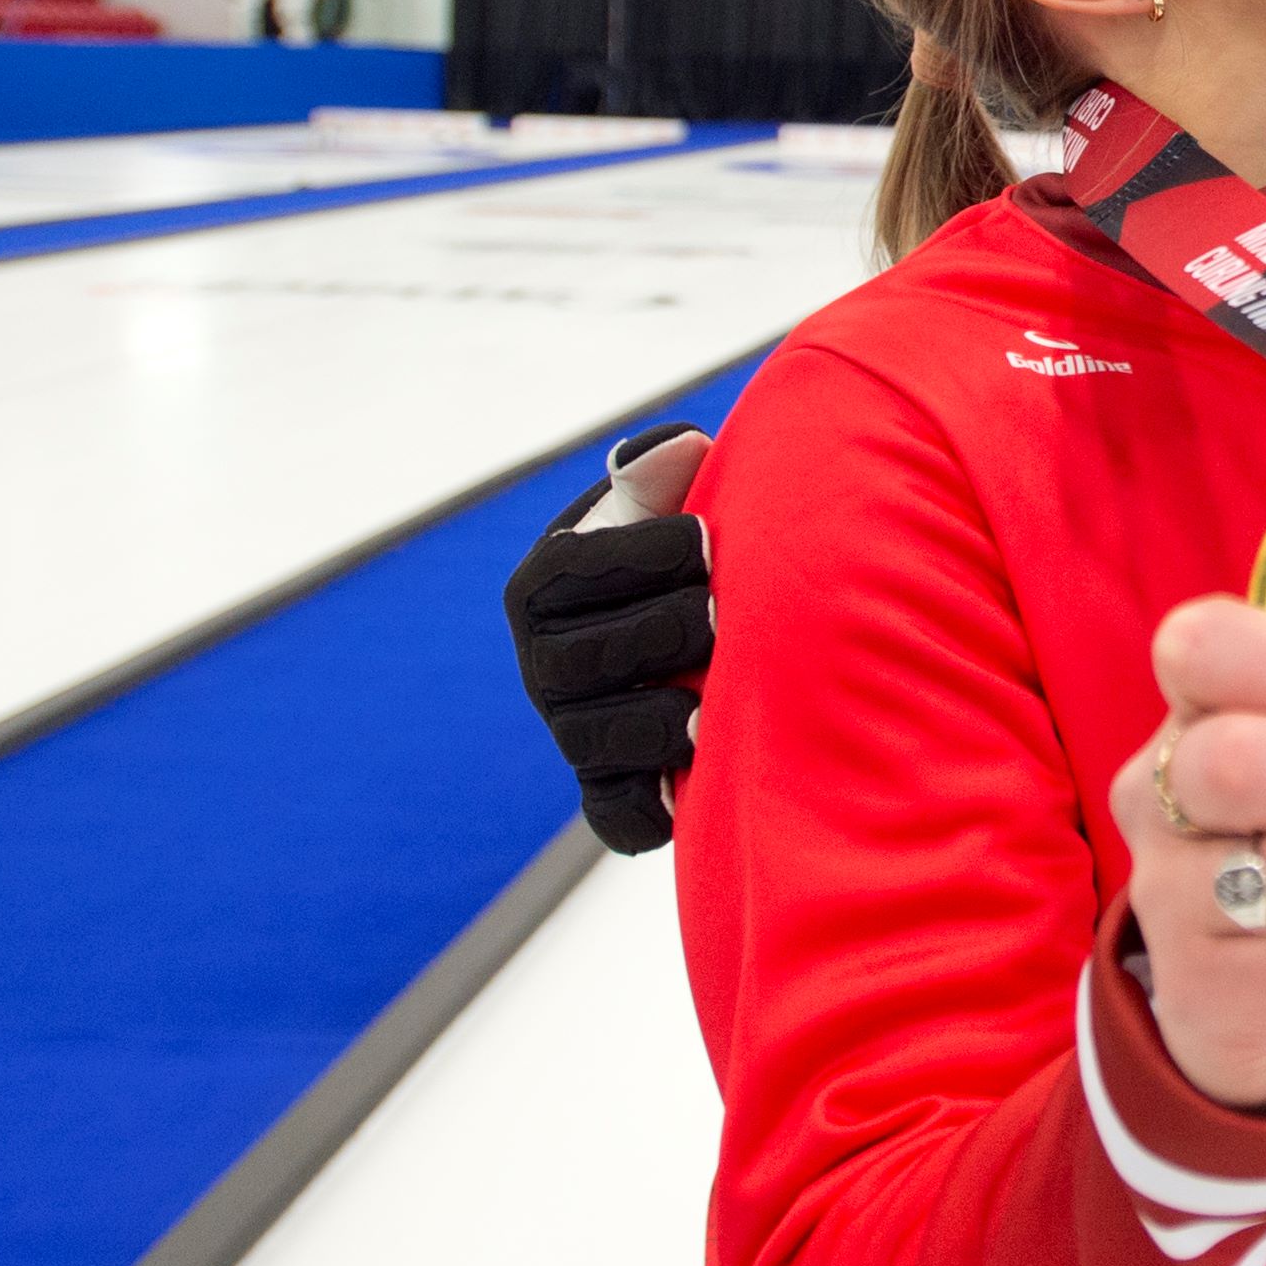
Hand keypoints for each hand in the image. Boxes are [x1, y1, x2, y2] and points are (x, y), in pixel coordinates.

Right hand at [504, 426, 714, 854]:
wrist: (712, 625)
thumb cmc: (690, 544)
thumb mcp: (669, 496)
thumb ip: (662, 469)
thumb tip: (677, 451)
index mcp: (545, 583)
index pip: (576, 570)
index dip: (646, 558)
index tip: (708, 542)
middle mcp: (543, 660)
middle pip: (582, 659)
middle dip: (659, 634)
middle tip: (722, 618)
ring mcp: (571, 728)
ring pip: (593, 739)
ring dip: (656, 723)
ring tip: (713, 709)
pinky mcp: (607, 786)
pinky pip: (614, 814)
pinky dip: (645, 814)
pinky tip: (690, 797)